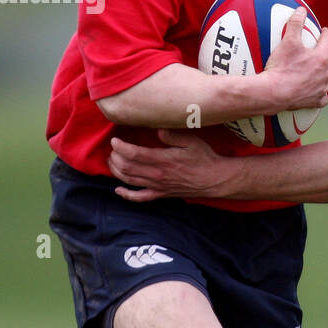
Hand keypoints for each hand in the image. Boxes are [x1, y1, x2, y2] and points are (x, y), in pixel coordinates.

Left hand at [108, 130, 239, 201]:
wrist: (215, 179)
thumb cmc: (204, 158)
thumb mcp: (192, 141)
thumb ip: (172, 135)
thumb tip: (157, 129)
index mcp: (163, 160)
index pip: (133, 154)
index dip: (120, 147)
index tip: (115, 140)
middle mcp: (157, 174)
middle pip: (127, 168)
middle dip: (115, 158)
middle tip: (113, 149)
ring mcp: (158, 186)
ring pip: (129, 181)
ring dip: (116, 171)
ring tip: (112, 162)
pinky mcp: (161, 194)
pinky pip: (140, 197)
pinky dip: (127, 195)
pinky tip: (118, 190)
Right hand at [262, 6, 327, 110]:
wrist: (273, 92)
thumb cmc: (282, 68)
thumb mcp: (288, 41)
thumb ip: (296, 24)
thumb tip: (301, 11)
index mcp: (322, 58)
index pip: (327, 41)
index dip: (325, 34)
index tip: (324, 31)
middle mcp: (326, 73)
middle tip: (325, 44)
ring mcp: (322, 88)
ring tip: (326, 65)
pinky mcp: (315, 101)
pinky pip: (324, 96)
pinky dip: (323, 91)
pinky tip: (321, 89)